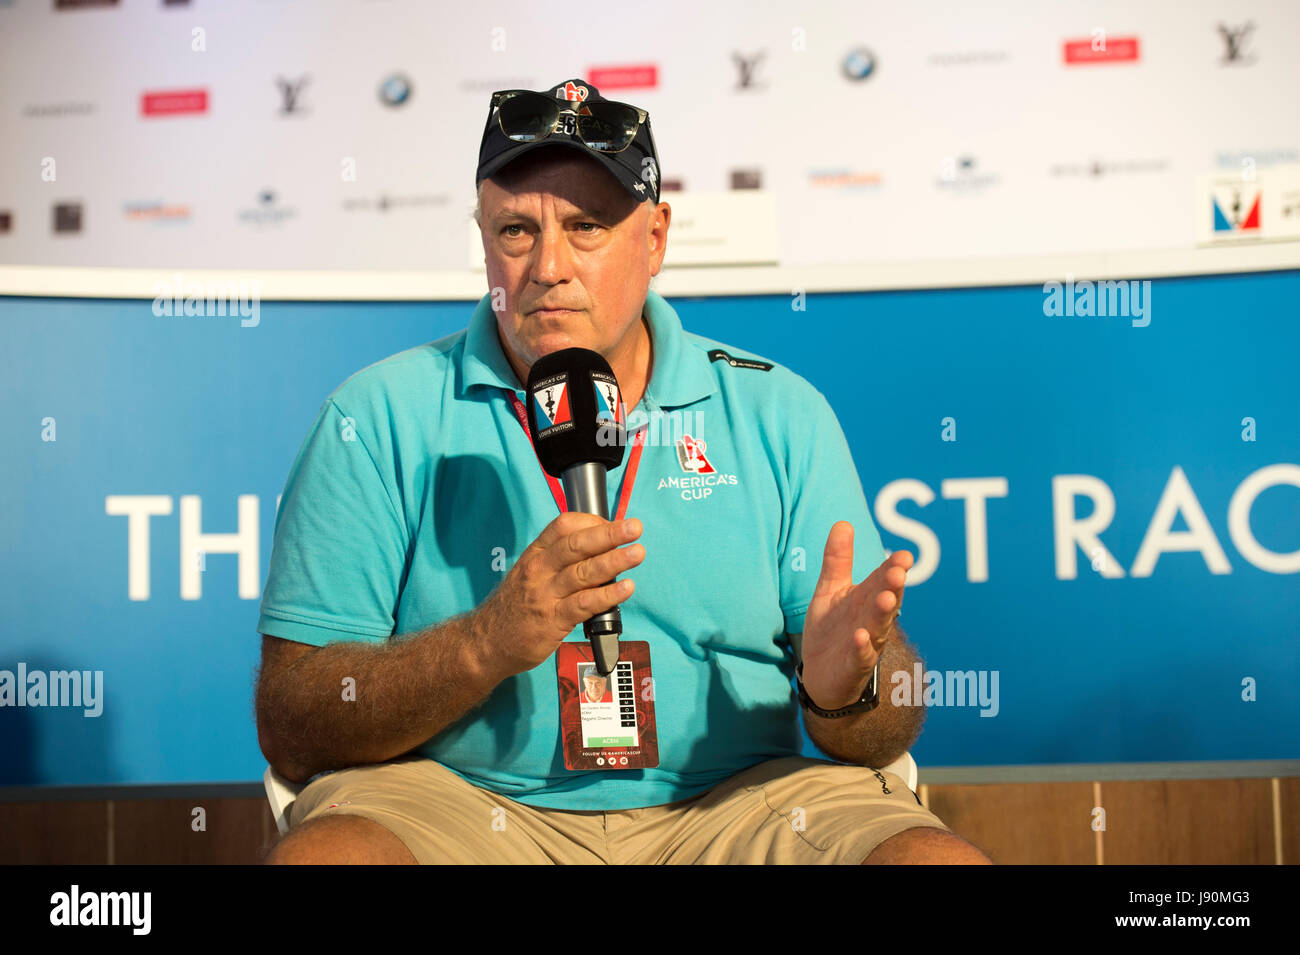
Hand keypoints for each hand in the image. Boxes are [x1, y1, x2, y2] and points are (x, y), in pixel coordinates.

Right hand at [474, 512, 644, 679]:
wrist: (486, 642)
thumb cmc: (515, 606)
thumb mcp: (530, 573)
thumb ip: (559, 561)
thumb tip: (601, 549)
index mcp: (535, 553)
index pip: (563, 526)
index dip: (591, 521)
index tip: (613, 522)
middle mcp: (539, 569)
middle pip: (576, 545)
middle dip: (608, 534)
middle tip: (634, 528)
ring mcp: (545, 594)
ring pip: (583, 572)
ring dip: (614, 561)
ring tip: (637, 553)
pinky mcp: (552, 620)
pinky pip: (584, 604)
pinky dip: (608, 595)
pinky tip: (625, 587)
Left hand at [799, 521, 911, 710]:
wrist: (820, 676)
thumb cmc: (831, 630)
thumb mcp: (831, 590)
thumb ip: (838, 560)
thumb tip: (843, 523)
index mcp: (867, 599)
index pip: (883, 580)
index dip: (893, 568)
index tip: (904, 556)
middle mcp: (871, 620)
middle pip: (884, 600)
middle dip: (892, 587)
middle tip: (898, 572)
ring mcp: (865, 644)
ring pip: (878, 627)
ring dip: (883, 613)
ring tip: (887, 599)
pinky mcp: (852, 666)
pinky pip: (859, 657)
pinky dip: (862, 648)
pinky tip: (861, 637)